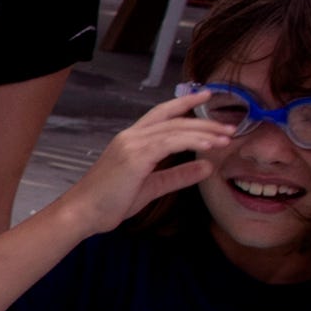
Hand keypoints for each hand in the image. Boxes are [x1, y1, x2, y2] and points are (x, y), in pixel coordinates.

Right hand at [71, 88, 231, 224]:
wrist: (81, 213)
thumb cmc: (108, 203)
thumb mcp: (151, 187)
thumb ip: (178, 175)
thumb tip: (207, 166)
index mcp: (132, 140)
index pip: (163, 114)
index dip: (185, 103)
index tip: (206, 96)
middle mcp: (131, 136)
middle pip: (174, 120)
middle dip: (205, 122)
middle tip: (230, 128)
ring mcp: (132, 144)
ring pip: (174, 129)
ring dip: (203, 132)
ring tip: (225, 138)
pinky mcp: (134, 156)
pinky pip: (168, 143)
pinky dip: (190, 142)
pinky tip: (207, 146)